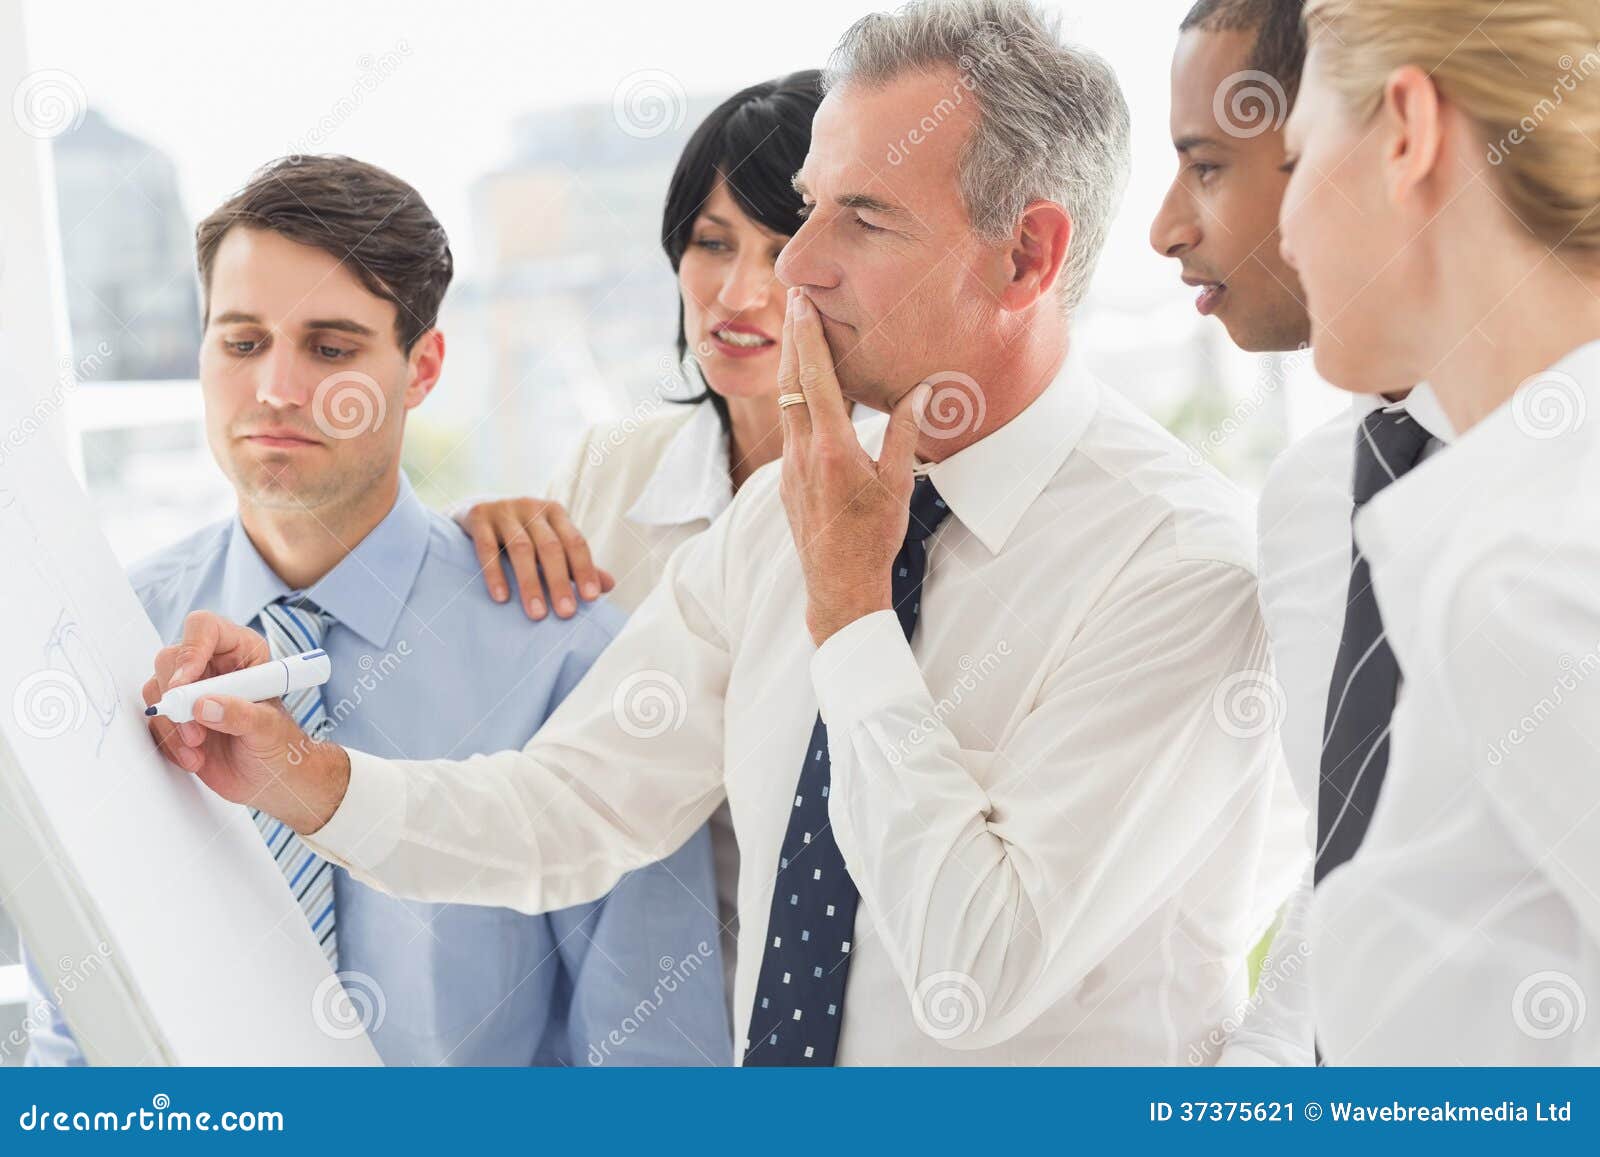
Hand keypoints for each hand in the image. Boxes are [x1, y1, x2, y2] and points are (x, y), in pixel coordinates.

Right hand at [144, 611, 349, 834]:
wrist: (272, 778)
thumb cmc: (279, 745)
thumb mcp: (268, 728)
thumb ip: (241, 715)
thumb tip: (204, 705)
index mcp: (241, 651)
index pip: (205, 628)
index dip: (190, 651)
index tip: (185, 685)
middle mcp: (212, 665)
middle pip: (170, 659)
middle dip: (178, 698)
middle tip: (195, 729)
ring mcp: (191, 691)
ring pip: (157, 690)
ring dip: (173, 724)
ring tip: (199, 747)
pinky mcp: (177, 717)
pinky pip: (156, 720)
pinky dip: (169, 742)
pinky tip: (195, 758)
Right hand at [459, 497, 615, 618]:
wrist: (477, 509)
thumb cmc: (522, 532)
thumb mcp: (549, 542)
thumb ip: (575, 564)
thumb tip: (609, 586)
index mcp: (555, 513)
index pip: (575, 541)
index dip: (585, 569)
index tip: (591, 598)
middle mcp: (532, 507)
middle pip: (550, 546)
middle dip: (560, 581)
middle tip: (566, 613)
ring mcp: (504, 510)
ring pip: (521, 549)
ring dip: (530, 583)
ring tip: (537, 614)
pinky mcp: (478, 517)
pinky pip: (487, 548)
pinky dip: (495, 574)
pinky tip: (502, 598)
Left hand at [777, 287, 930, 644]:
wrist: (839, 585)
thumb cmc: (874, 538)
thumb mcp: (898, 483)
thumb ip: (904, 432)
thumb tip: (920, 391)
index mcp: (832, 449)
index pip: (814, 378)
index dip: (807, 336)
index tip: (801, 302)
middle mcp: (803, 453)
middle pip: (789, 381)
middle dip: (791, 337)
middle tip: (792, 298)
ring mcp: (789, 466)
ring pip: (785, 403)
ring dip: (790, 365)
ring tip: (797, 332)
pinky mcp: (787, 478)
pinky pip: (789, 426)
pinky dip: (795, 397)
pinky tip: (806, 388)